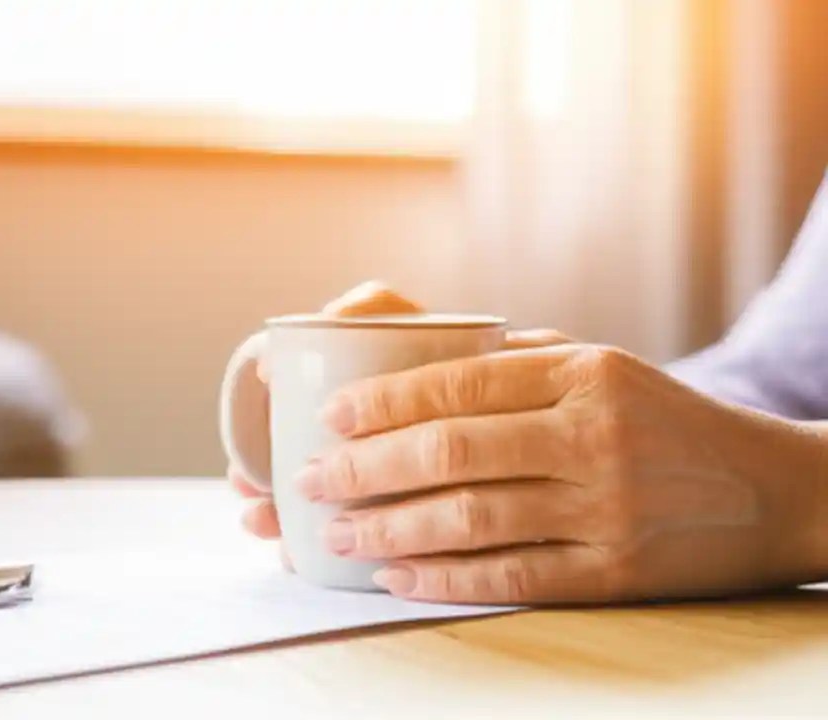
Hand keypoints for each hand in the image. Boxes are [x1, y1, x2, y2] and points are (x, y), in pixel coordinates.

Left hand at [303, 342, 827, 603]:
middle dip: (364, 468)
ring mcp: (606, 507)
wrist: (776, 492)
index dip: (382, 404)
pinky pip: (513, 576)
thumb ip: (518, 364)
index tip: (328, 419)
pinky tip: (396, 573)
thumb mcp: (604, 370)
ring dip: (388, 527)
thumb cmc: (666, 423)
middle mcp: (593, 434)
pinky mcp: (617, 571)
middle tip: (309, 481)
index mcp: (583, 373)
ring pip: (471, 517)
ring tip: (335, 532)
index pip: (459, 384)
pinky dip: (445, 577)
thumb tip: (412, 356)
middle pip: (451, 451)